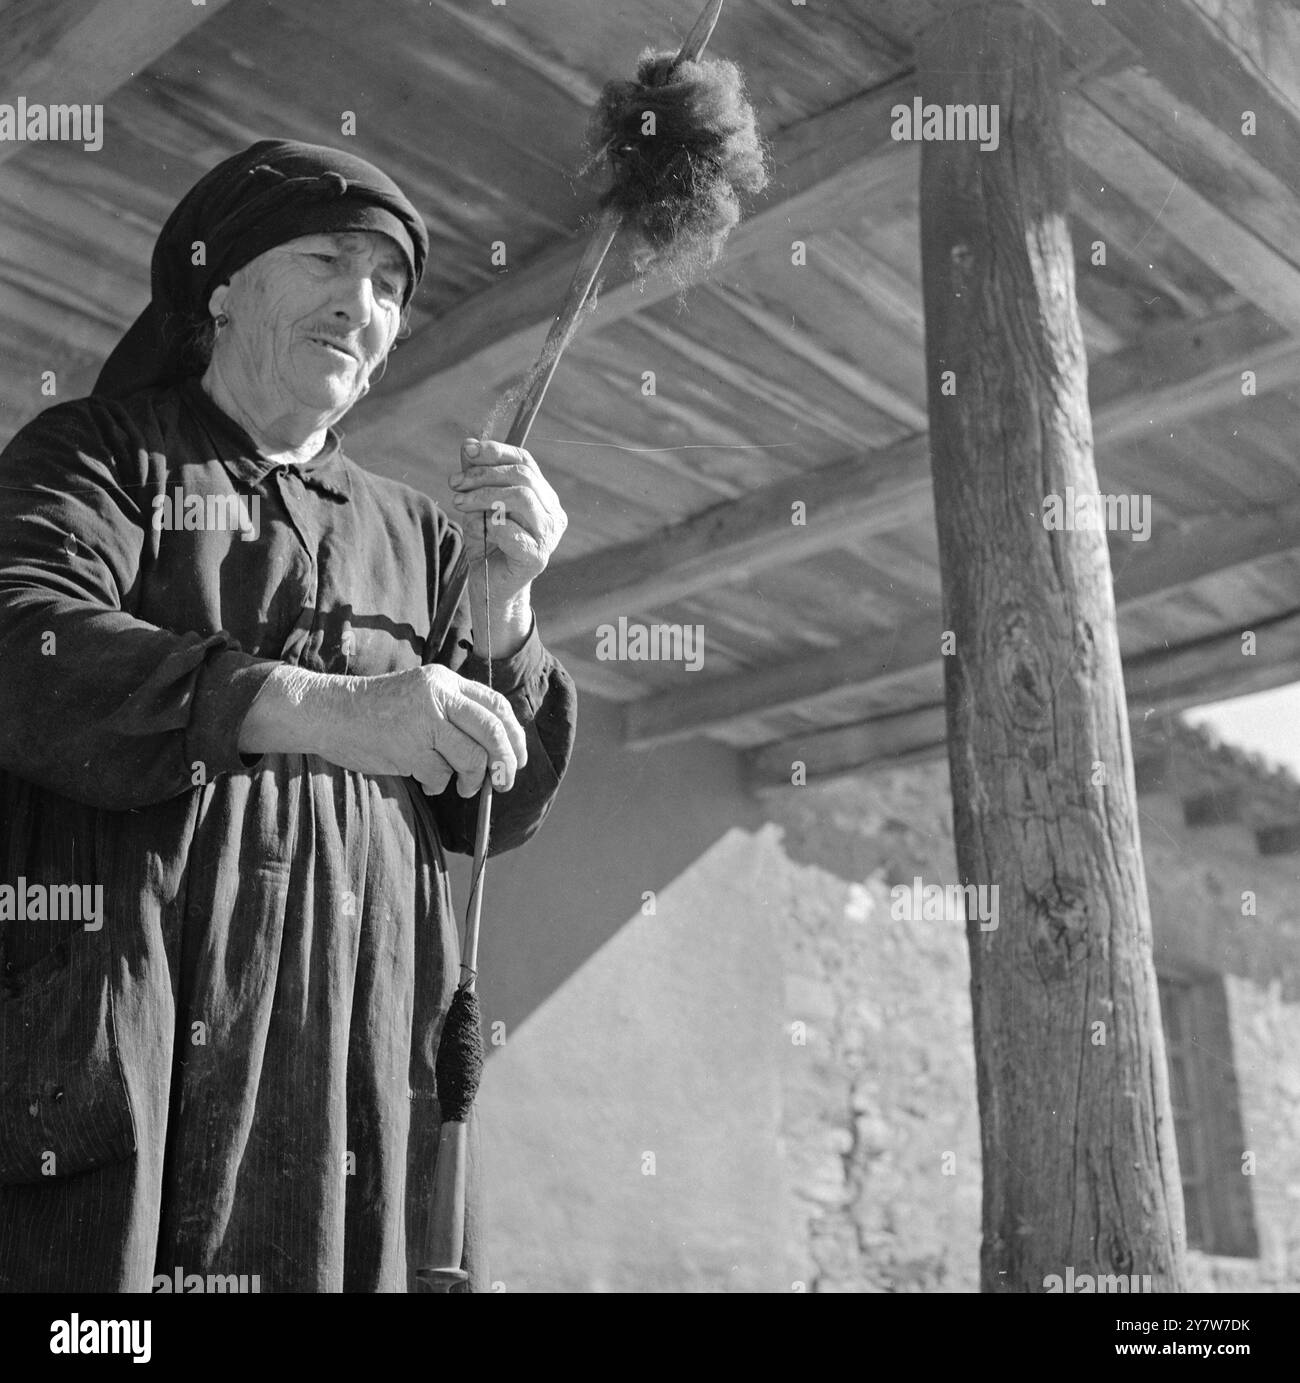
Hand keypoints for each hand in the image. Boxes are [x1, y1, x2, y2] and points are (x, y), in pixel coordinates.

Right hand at [300, 664, 526, 796]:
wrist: (329, 712)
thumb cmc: (376, 711)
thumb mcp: (421, 698)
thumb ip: (454, 714)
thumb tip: (497, 750)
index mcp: (445, 681)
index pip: (496, 706)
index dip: (514, 736)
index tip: (516, 759)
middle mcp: (438, 695)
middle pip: (493, 731)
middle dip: (505, 762)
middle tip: (503, 783)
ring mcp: (423, 720)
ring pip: (472, 758)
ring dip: (472, 781)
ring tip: (461, 787)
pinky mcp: (408, 746)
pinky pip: (441, 775)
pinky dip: (438, 785)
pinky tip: (425, 781)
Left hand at [447, 438, 567, 605]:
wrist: (490, 588)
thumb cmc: (487, 544)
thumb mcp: (477, 504)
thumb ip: (476, 477)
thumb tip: (468, 445)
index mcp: (544, 496)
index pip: (525, 461)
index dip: (496, 451)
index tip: (466, 451)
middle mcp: (554, 513)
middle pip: (523, 477)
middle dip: (484, 474)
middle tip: (455, 483)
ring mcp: (549, 536)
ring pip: (521, 497)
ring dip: (484, 496)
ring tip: (460, 503)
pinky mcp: (537, 557)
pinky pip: (512, 531)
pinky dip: (490, 526)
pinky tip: (479, 532)